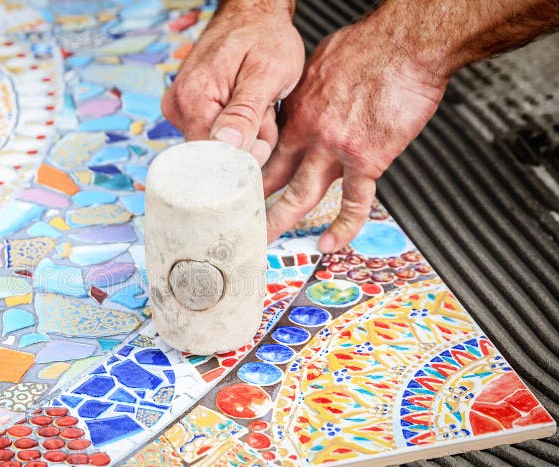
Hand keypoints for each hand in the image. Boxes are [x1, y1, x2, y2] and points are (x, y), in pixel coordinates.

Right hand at [161, 1, 303, 164]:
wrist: (253, 14)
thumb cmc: (264, 36)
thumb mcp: (266, 74)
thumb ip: (246, 114)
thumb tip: (227, 146)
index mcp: (193, 99)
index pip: (211, 157)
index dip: (242, 157)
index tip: (265, 140)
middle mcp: (178, 107)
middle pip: (215, 154)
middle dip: (248, 143)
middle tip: (266, 112)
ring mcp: (180, 110)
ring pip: (219, 146)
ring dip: (247, 135)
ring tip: (260, 106)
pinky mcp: (188, 111)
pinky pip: (215, 134)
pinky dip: (238, 128)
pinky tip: (249, 108)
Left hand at [263, 20, 448, 249]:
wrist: (407, 44)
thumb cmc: (372, 45)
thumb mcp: (321, 60)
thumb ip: (309, 88)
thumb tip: (306, 96)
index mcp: (297, 109)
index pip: (264, 147)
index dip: (249, 167)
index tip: (240, 182)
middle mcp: (309, 132)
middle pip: (272, 174)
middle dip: (252, 199)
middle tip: (238, 218)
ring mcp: (334, 149)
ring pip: (300, 195)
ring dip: (281, 220)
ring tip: (266, 239)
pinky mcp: (367, 160)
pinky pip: (353, 203)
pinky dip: (342, 227)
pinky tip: (330, 244)